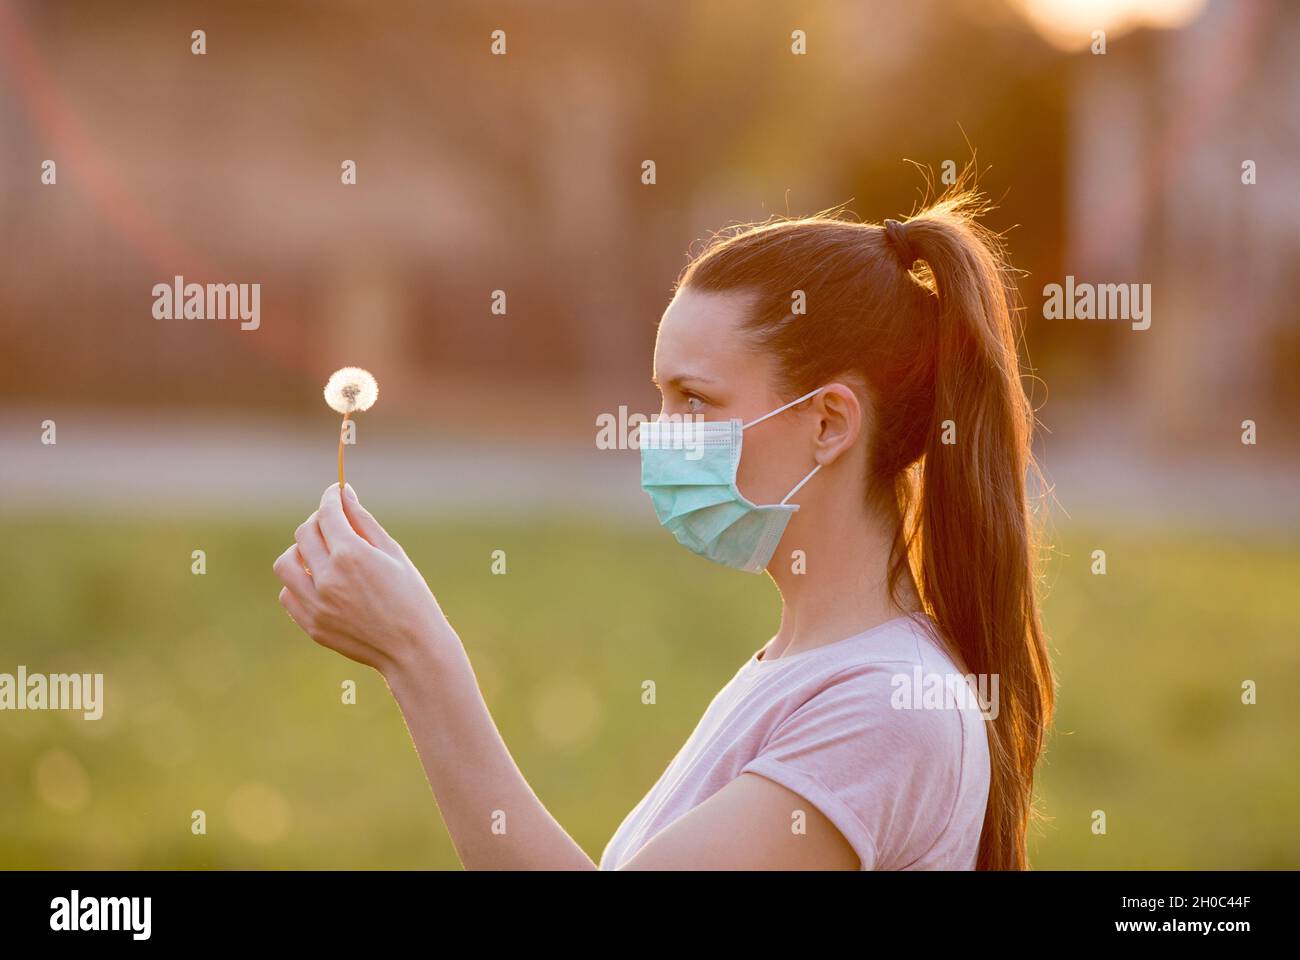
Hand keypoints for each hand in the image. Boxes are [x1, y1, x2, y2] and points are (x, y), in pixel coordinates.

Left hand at [273, 483, 453, 677]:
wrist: (413, 649)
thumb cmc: (411, 597)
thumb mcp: (393, 553)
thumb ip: (364, 521)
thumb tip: (344, 493)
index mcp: (352, 555)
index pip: (327, 513)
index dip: (331, 497)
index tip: (335, 493)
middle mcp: (328, 577)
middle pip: (304, 533)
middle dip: (318, 521)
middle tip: (334, 524)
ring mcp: (316, 603)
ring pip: (286, 562)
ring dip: (301, 551)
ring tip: (322, 555)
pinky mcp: (311, 624)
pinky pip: (288, 593)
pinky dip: (299, 582)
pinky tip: (321, 582)